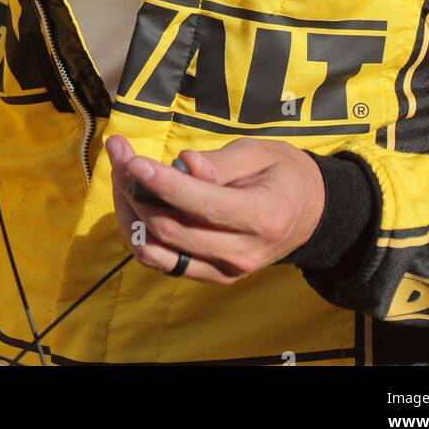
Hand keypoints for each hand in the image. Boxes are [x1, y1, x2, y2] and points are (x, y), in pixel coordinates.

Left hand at [106, 135, 324, 284]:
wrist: (309, 214)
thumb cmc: (284, 173)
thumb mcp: (260, 152)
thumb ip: (220, 163)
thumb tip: (182, 166)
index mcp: (263, 216)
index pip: (202, 206)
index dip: (163, 184)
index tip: (134, 161)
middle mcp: (242, 252)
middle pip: (171, 230)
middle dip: (135, 190)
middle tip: (119, 152)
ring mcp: (224, 271)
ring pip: (157, 252)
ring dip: (129, 214)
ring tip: (119, 174)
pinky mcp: (210, 276)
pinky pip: (163, 261)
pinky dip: (140, 232)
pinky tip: (133, 200)